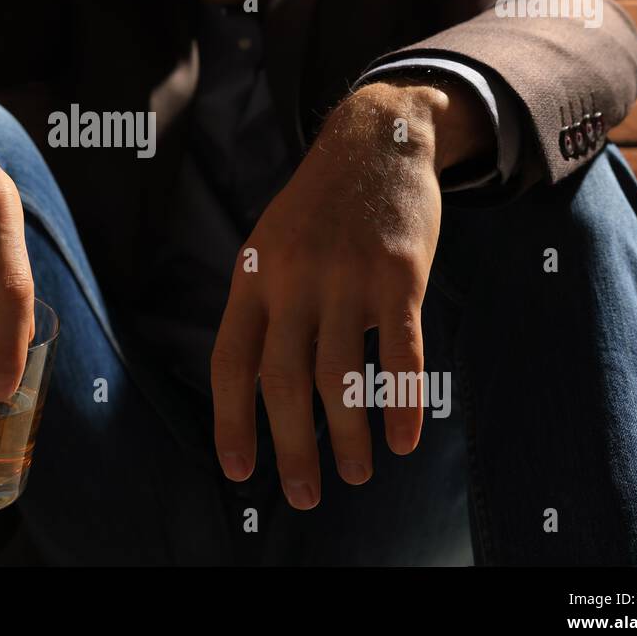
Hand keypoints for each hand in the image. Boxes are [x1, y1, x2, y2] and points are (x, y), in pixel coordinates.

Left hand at [209, 77, 492, 508]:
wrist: (375, 138)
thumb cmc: (319, 206)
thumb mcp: (270, 244)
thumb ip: (263, 305)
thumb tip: (257, 385)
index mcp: (253, 277)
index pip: (231, 362)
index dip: (231, 423)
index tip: (240, 473)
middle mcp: (293, 281)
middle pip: (284, 382)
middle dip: (292, 448)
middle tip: (304, 496)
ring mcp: (346, 277)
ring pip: (341, 377)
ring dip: (348, 437)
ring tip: (357, 474)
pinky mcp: (399, 274)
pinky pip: (401, 353)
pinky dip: (403, 403)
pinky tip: (405, 440)